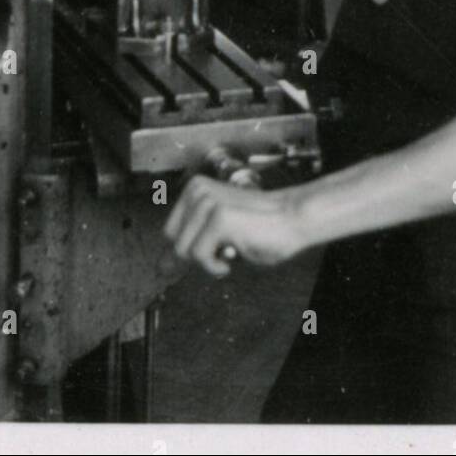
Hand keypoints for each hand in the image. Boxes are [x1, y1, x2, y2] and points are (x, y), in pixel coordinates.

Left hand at [163, 176, 307, 277]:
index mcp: (196, 189)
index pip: (170, 230)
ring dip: (207, 261)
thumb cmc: (263, 227)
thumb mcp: (218, 235)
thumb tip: (161, 266)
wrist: (294, 219)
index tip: (206, 254)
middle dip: (195, 254)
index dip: (186, 249)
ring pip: (184, 250)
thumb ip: (190, 245)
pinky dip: (214, 266)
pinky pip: (199, 256)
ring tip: (229, 252)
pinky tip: (230, 258)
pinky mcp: (218, 217)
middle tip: (220, 253)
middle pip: (172, 241)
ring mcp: (207, 202)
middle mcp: (198, 191)